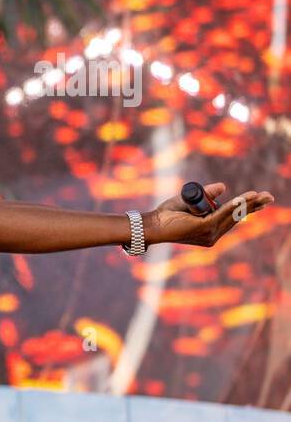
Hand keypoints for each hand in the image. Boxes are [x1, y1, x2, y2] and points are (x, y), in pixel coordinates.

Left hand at [144, 182, 275, 246]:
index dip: (248, 208)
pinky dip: (232, 206)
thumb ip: (207, 194)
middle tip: (269, 196)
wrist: (152, 225)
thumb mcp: (190, 200)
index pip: (234, 218)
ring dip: (246, 204)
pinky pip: (221, 215)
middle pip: (237, 217)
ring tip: (259, 195)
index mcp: (211, 230)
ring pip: (232, 215)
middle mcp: (213, 235)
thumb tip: (223, 187)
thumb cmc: (167, 214)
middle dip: (253, 206)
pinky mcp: (203, 228)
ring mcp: (209, 233)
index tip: (261, 199)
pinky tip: (242, 200)